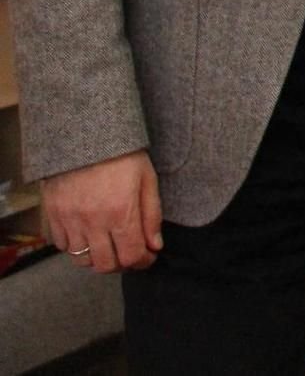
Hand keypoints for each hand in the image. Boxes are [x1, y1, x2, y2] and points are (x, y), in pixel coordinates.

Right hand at [44, 150, 163, 272]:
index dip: (142, 262)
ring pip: (81, 260)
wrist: (86, 135)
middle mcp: (93, 221)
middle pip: (104, 264)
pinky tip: (87, 235)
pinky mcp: (53, 215)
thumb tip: (155, 245)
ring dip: (97, 258)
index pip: (131, 256)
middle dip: (121, 264)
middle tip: (129, 254)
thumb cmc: (122, 154)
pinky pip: (61, 246)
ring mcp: (70, 220)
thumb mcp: (147, 179)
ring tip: (109, 245)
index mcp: (121, 213)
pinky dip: (75, 247)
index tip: (148, 257)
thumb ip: (152, 215)